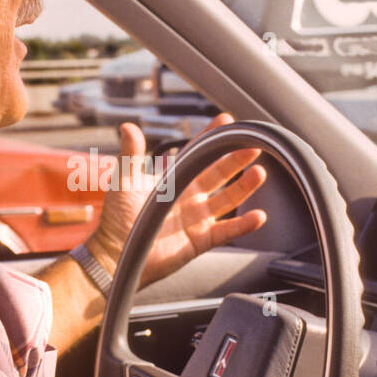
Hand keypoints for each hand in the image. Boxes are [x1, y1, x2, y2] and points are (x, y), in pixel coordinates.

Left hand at [86, 114, 267, 286]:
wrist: (117, 255)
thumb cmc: (118, 219)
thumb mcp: (124, 181)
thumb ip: (130, 154)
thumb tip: (128, 126)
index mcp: (173, 180)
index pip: (196, 153)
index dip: (211, 137)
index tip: (226, 121)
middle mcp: (189, 196)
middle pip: (219, 173)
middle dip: (236, 159)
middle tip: (253, 145)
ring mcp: (197, 218)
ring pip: (228, 199)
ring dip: (244, 187)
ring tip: (259, 173)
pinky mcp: (201, 239)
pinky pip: (227, 231)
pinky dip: (243, 225)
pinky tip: (258, 216)